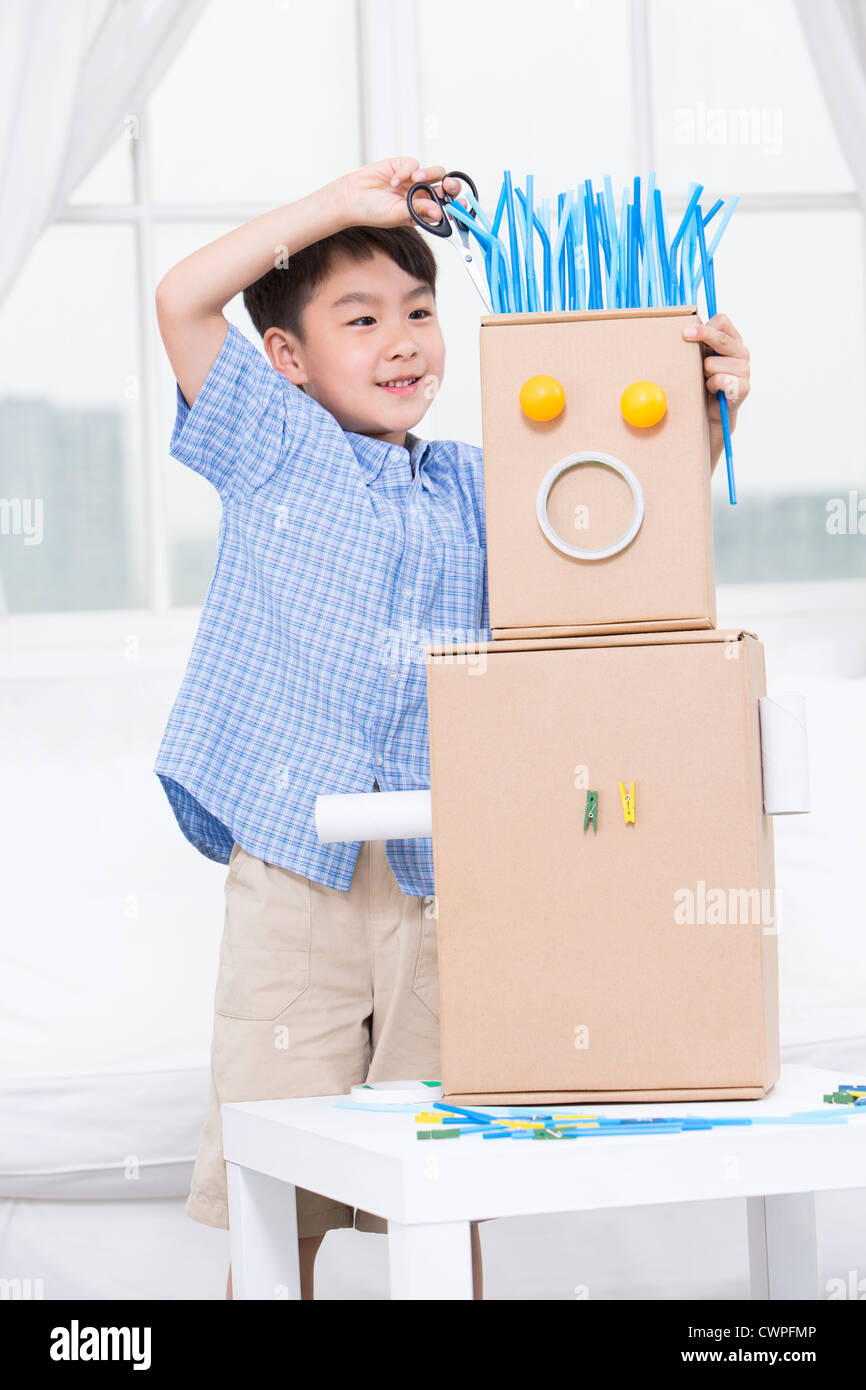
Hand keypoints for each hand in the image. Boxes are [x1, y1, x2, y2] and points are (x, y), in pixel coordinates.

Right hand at [331, 157, 466, 229]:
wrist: (351, 198)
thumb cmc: (373, 212)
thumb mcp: (398, 214)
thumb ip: (419, 211)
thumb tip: (439, 212)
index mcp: (423, 211)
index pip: (446, 207)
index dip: (456, 205)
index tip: (463, 205)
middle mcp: (421, 195)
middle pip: (445, 187)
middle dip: (451, 185)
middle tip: (448, 185)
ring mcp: (413, 180)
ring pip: (434, 172)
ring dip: (429, 174)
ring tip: (416, 180)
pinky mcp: (403, 166)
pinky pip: (414, 164)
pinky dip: (406, 170)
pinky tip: (394, 180)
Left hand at [683, 311, 749, 417]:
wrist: (713, 410)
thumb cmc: (705, 380)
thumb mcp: (701, 358)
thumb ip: (700, 343)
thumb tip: (683, 331)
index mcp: (733, 340)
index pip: (722, 321)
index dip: (703, 325)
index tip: (685, 331)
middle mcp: (742, 352)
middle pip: (720, 338)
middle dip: (702, 337)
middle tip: (685, 336)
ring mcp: (745, 369)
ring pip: (713, 363)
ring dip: (704, 373)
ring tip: (707, 379)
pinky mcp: (743, 387)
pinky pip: (719, 380)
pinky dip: (711, 386)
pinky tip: (713, 390)